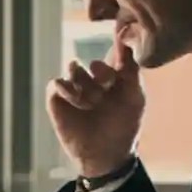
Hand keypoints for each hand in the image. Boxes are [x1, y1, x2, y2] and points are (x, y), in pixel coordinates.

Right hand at [46, 39, 144, 177]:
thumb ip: (130, 67)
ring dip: (85, 84)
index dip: (118, 56)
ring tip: (91, 103)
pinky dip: (69, 91)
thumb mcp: (134, 96)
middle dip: (102, 76)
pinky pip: (57, 83)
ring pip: (73, 68)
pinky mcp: (57, 99)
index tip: (125, 58)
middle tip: (107, 91)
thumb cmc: (123, 126)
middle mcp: (94, 81)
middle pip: (95, 63)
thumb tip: (125, 37)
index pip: (114, 56)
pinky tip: (78, 103)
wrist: (104, 155)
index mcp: (115, 79)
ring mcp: (74, 89)